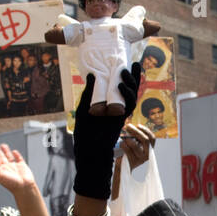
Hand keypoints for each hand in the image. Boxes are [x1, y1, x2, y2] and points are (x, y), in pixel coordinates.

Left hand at [0, 142, 36, 193]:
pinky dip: (16, 154)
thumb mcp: (0, 176)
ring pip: (9, 156)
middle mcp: (6, 168)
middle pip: (0, 157)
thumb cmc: (12, 184)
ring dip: (5, 150)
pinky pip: (18, 158)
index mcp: (0, 170)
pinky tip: (14, 151)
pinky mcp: (22, 165)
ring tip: (2, 145)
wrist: (24, 187)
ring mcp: (14, 166)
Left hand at [72, 64, 141, 200]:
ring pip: (132, 96)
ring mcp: (120, 114)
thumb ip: (89, 93)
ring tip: (124, 71)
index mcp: (107, 104)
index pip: (117, 87)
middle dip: (133, 76)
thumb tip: (92, 75)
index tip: (124, 62)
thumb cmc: (84, 134)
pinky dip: (127, 94)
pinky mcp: (122, 120)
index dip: (123, 76)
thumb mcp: (83, 108)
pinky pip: (129, 105)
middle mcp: (116, 108)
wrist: (89, 152)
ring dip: (131, 83)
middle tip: (132, 63)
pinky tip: (121, 85)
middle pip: (129, 89)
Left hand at [118, 123, 154, 170]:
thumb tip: (131, 126)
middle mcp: (147, 154)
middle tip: (128, 126)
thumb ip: (135, 136)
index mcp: (149, 149)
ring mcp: (140, 159)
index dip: (146, 130)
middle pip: (145, 140)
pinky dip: (123, 145)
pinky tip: (121, 143)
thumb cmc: (128, 152)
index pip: (152, 138)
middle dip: (136, 131)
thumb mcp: (135, 144)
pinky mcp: (133, 162)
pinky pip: (127, 150)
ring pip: (135, 145)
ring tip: (123, 137)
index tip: (138, 125)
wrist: (123, 166)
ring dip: (128, 139)